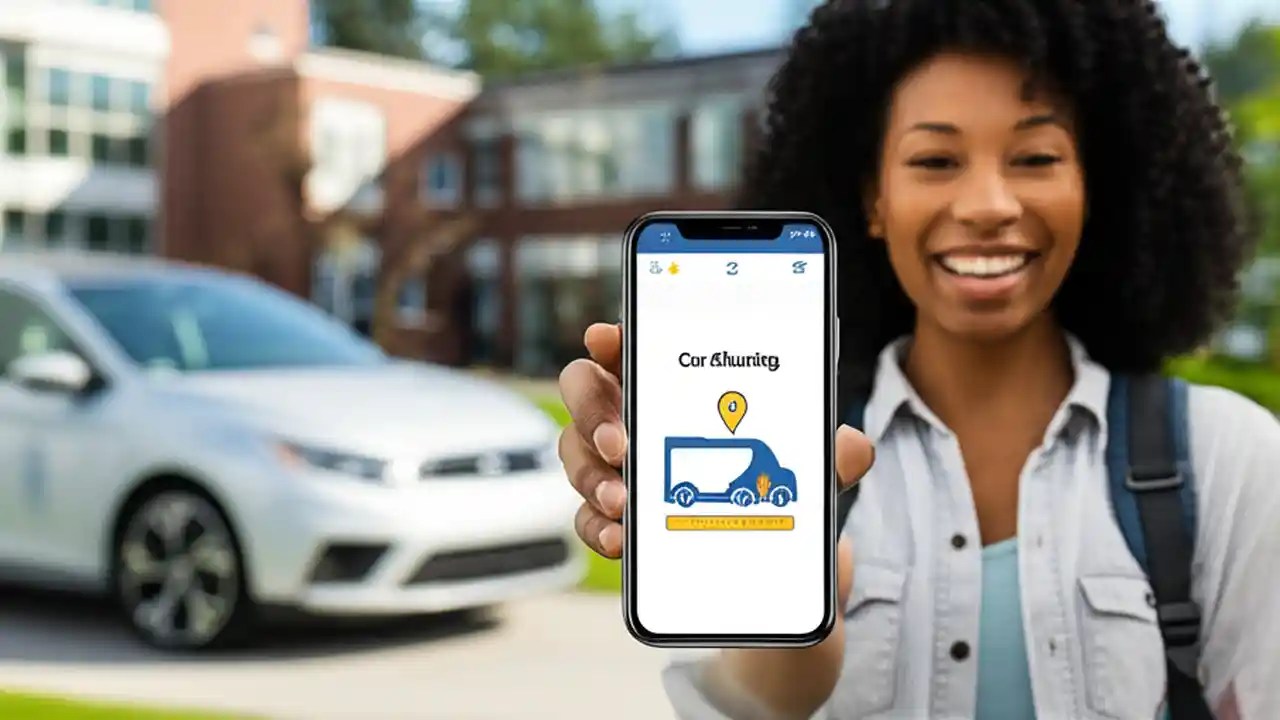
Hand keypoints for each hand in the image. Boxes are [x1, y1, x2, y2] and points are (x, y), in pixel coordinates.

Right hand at [557, 322, 872, 555]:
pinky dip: (597, 526)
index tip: (607, 337)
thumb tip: (854, 445)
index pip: (633, 345)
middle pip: (584, 391)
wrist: (774, 569)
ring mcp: (619, 468)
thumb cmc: (779, 490)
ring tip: (624, 502)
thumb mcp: (811, 469)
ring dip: (592, 476)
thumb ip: (830, 452)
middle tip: (619, 443)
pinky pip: (587, 517)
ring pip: (576, 455)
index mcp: (676, 384)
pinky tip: (621, 538)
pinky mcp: (615, 519)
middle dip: (592, 412)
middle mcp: (636, 417)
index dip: (612, 336)